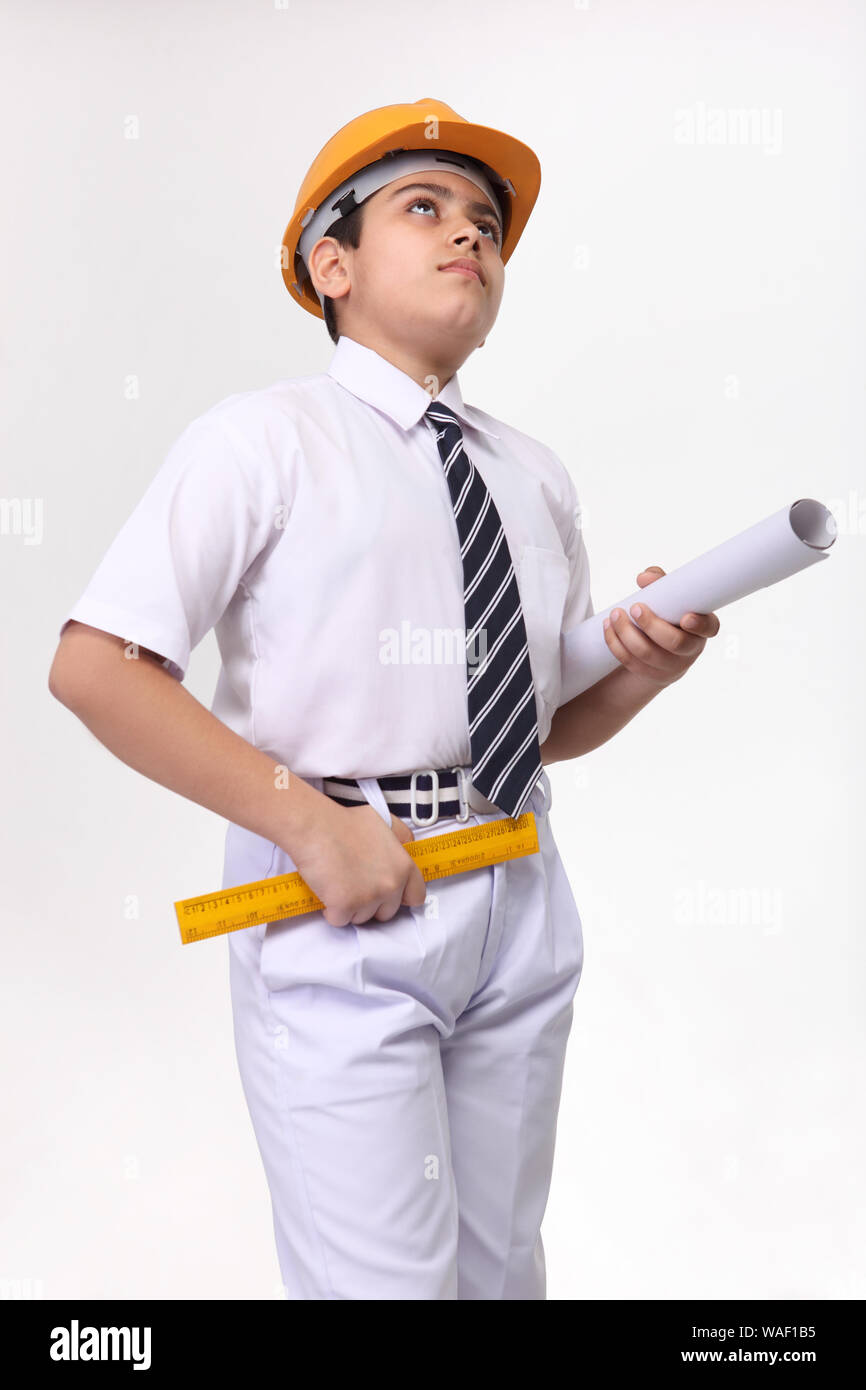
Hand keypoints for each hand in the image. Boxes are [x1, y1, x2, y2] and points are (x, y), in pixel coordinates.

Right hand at [288, 799, 426, 927]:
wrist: (315, 827)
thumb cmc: (343, 823)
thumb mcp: (383, 821)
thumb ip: (400, 836)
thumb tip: (407, 844)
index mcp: (403, 867)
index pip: (416, 896)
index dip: (400, 897)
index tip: (388, 894)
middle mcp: (391, 884)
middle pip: (386, 912)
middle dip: (371, 904)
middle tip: (355, 885)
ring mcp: (369, 897)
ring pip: (362, 918)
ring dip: (350, 907)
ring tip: (339, 883)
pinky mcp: (345, 906)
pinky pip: (340, 920)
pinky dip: (331, 911)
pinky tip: (327, 891)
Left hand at [602, 566, 719, 688]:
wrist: (659, 648)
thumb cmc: (668, 616)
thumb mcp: (669, 597)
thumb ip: (660, 582)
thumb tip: (644, 578)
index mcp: (702, 627)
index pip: (709, 628)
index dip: (700, 625)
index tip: (686, 618)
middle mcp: (691, 649)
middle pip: (675, 643)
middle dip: (652, 625)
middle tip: (635, 608)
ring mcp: (672, 666)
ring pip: (648, 654)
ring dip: (627, 634)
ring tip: (615, 615)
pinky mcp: (652, 675)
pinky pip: (631, 662)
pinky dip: (616, 644)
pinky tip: (608, 628)